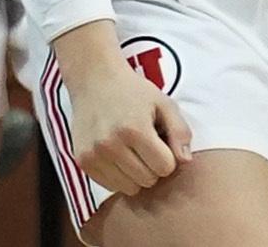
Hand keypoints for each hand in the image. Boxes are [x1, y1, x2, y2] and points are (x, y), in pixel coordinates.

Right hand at [60, 25, 192, 197]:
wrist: (93, 79)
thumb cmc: (133, 91)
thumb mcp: (164, 103)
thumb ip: (180, 131)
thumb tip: (185, 161)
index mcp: (135, 129)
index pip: (165, 168)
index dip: (167, 156)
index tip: (159, 142)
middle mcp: (111, 144)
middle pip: (148, 180)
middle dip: (152, 166)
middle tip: (144, 145)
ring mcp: (94, 154)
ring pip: (129, 188)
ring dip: (135, 174)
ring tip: (130, 149)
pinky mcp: (83, 160)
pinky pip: (110, 185)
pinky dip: (118, 175)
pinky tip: (116, 154)